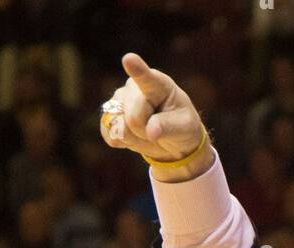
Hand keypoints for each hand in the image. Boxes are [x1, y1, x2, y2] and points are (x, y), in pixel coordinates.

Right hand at [100, 53, 212, 178]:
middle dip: (145, 132)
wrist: (171, 138)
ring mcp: (119, 98)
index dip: (136, 69)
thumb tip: (151, 131)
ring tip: (147, 131)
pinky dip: (122, 142)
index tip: (129, 59)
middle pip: (133, 118)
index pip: (146, 77)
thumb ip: (168, 127)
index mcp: (157, 84)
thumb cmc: (181, 126)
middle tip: (157, 130)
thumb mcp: (184, 127)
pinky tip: (134, 137)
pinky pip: (109, 132)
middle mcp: (134, 86)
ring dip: (134, 138)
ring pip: (119, 127)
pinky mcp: (109, 114)